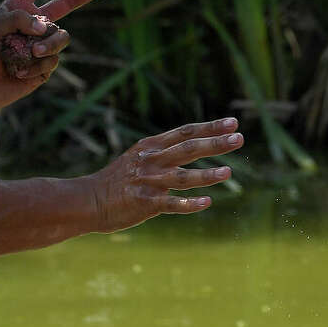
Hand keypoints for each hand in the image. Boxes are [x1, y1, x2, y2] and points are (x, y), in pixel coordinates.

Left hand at [0, 0, 113, 107]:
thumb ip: (17, 18)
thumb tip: (45, 25)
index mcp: (20, 5)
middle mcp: (36, 21)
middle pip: (68, 2)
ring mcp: (44, 42)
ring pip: (61, 36)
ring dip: (48, 45)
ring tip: (32, 54)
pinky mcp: (48, 63)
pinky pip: (54, 58)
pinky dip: (39, 64)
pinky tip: (22, 71)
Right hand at [89, 117, 243, 230]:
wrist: (88, 200)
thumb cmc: (119, 180)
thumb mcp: (139, 157)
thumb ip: (165, 151)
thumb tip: (194, 143)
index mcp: (151, 146)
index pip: (186, 132)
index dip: (210, 127)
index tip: (233, 123)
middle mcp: (152, 161)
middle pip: (188, 149)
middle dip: (215, 143)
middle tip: (239, 139)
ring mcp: (149, 182)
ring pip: (183, 177)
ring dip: (206, 175)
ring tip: (228, 172)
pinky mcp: (145, 203)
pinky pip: (172, 203)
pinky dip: (189, 203)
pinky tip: (207, 203)